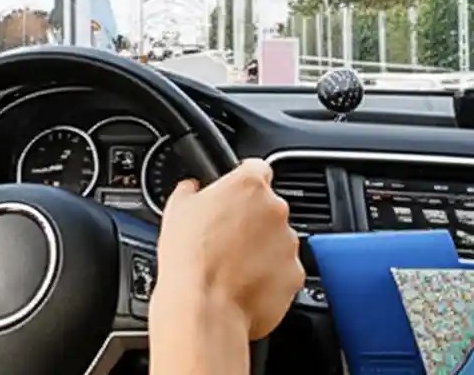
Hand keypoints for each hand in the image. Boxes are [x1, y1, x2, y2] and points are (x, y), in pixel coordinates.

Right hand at [151, 159, 303, 340]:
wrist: (204, 307)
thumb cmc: (189, 259)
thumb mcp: (177, 210)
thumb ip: (191, 190)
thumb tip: (192, 188)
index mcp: (248, 185)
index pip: (257, 168)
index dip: (244, 180)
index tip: (236, 192)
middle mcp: (276, 209)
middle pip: (269, 207)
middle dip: (252, 220)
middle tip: (226, 237)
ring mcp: (289, 243)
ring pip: (278, 240)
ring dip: (262, 248)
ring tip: (232, 266)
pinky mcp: (296, 274)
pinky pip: (284, 270)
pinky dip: (270, 276)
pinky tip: (245, 284)